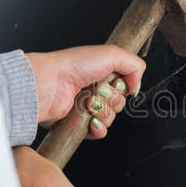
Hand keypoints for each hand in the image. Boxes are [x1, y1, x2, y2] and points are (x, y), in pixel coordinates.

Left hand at [26, 46, 145, 138]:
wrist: (48, 84)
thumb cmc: (72, 66)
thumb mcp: (112, 53)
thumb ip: (135, 65)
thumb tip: (137, 86)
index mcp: (102, 73)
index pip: (126, 86)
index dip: (123, 86)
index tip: (113, 81)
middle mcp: (94, 90)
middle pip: (120, 103)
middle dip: (111, 98)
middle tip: (96, 89)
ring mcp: (86, 108)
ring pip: (111, 118)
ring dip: (102, 111)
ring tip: (87, 102)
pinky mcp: (79, 124)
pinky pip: (100, 132)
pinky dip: (97, 127)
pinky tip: (89, 118)